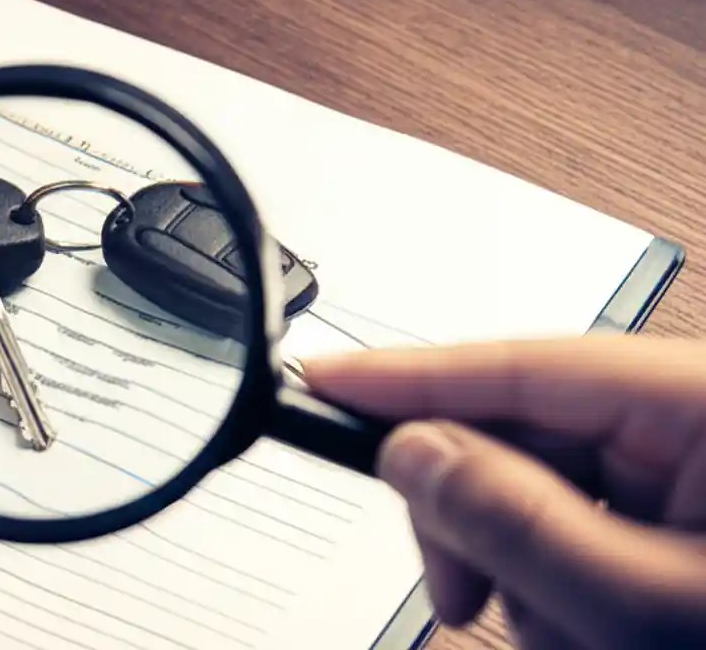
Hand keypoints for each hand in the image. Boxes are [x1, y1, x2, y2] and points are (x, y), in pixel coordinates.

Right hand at [304, 335, 705, 649]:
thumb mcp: (641, 607)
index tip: (322, 380)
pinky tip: (575, 622)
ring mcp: (681, 469)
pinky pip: (571, 521)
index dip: (411, 375)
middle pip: (519, 431)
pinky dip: (551, 579)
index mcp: (703, 404)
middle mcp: (687, 420)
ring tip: (559, 631)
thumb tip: (413, 452)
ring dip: (515, 563)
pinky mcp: (671, 511)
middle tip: (456, 590)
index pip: (524, 366)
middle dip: (475, 518)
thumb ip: (518, 524)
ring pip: (534, 484)